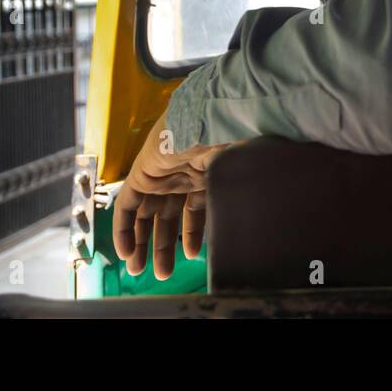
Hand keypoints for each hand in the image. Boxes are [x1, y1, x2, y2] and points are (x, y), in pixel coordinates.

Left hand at [112, 115, 229, 279]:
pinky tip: (126, 253)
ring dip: (143, 243)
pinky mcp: (142, 173)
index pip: (194, 208)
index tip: (191, 256)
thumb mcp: (242, 174)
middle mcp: (182, 174)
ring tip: (141, 271)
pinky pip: (127, 205)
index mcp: (206, 173)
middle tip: (162, 273)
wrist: (212, 117)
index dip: (192, 233)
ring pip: (147, 215)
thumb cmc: (235, 142)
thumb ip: (245, 194)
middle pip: (168, 216)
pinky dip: (124, 229)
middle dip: (163, 246)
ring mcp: (162, 173)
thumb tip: (267, 210)